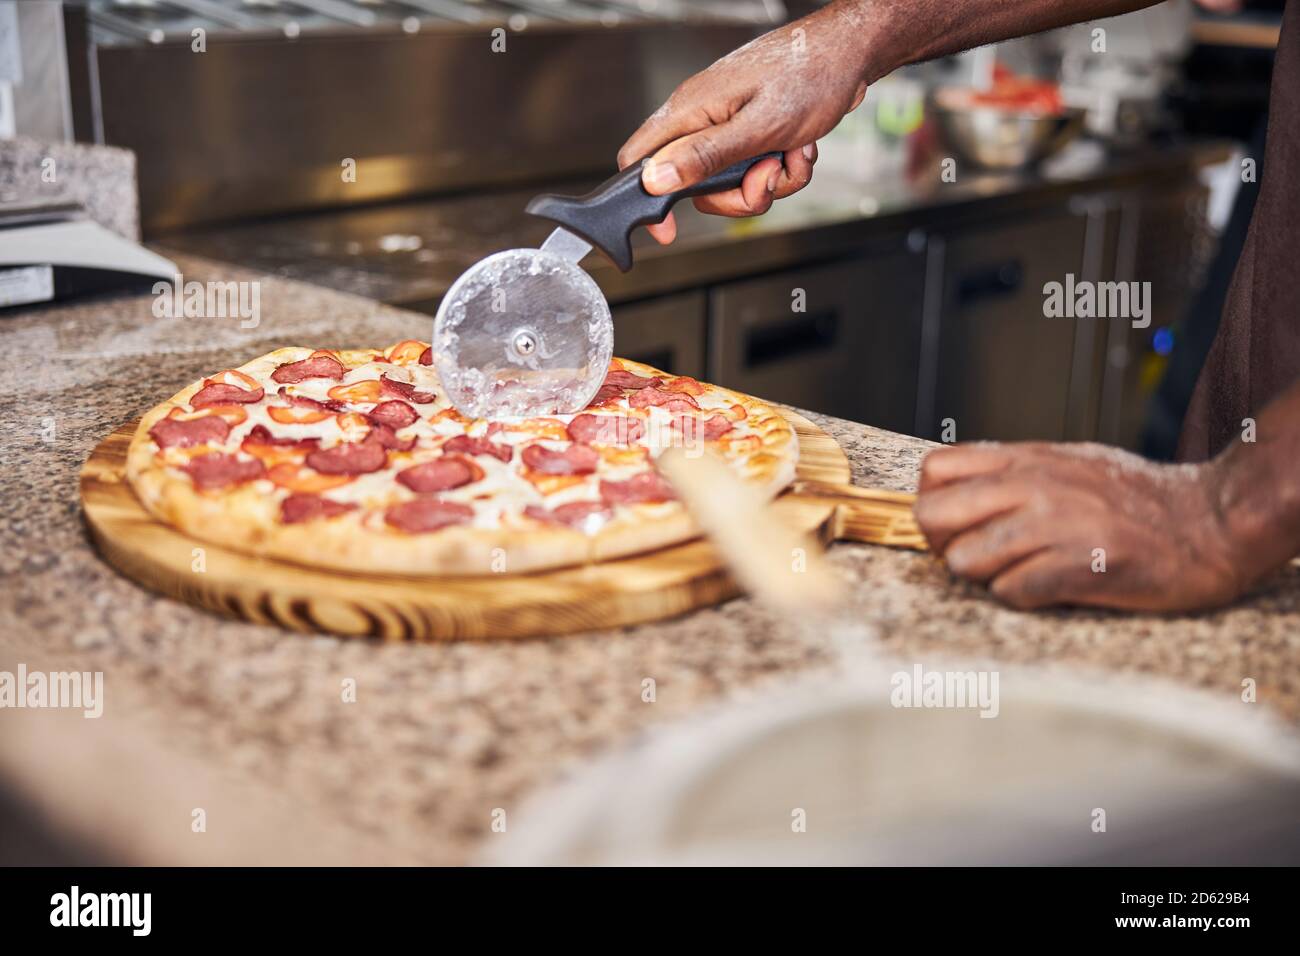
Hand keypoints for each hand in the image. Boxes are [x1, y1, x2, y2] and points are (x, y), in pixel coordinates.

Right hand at [616, 2, 879, 243]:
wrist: (849, 54)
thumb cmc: (809, 74)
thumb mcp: (757, 126)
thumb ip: (705, 155)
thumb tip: (656, 179)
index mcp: (691, 111)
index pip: (640, 159)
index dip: (647, 197)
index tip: (668, 230)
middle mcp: (703, 118)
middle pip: (694, 186)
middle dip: (736, 195)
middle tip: (764, 176)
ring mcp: (728, 125)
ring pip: (731, 184)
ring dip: (768, 183)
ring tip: (790, 154)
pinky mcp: (751, 132)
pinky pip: (756, 171)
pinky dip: (783, 169)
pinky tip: (799, 146)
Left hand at [914, 442, 1243, 611]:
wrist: (1211, 521)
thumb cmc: (1135, 499)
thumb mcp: (1067, 463)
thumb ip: (1013, 475)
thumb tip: (956, 493)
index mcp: (1026, 459)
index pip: (935, 470)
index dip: (935, 503)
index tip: (958, 524)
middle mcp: (1033, 486)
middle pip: (933, 516)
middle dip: (945, 544)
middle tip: (978, 556)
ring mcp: (1055, 525)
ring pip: (964, 560)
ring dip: (984, 576)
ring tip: (1021, 572)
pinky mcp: (1080, 566)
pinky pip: (1011, 592)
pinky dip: (1023, 598)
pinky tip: (1051, 588)